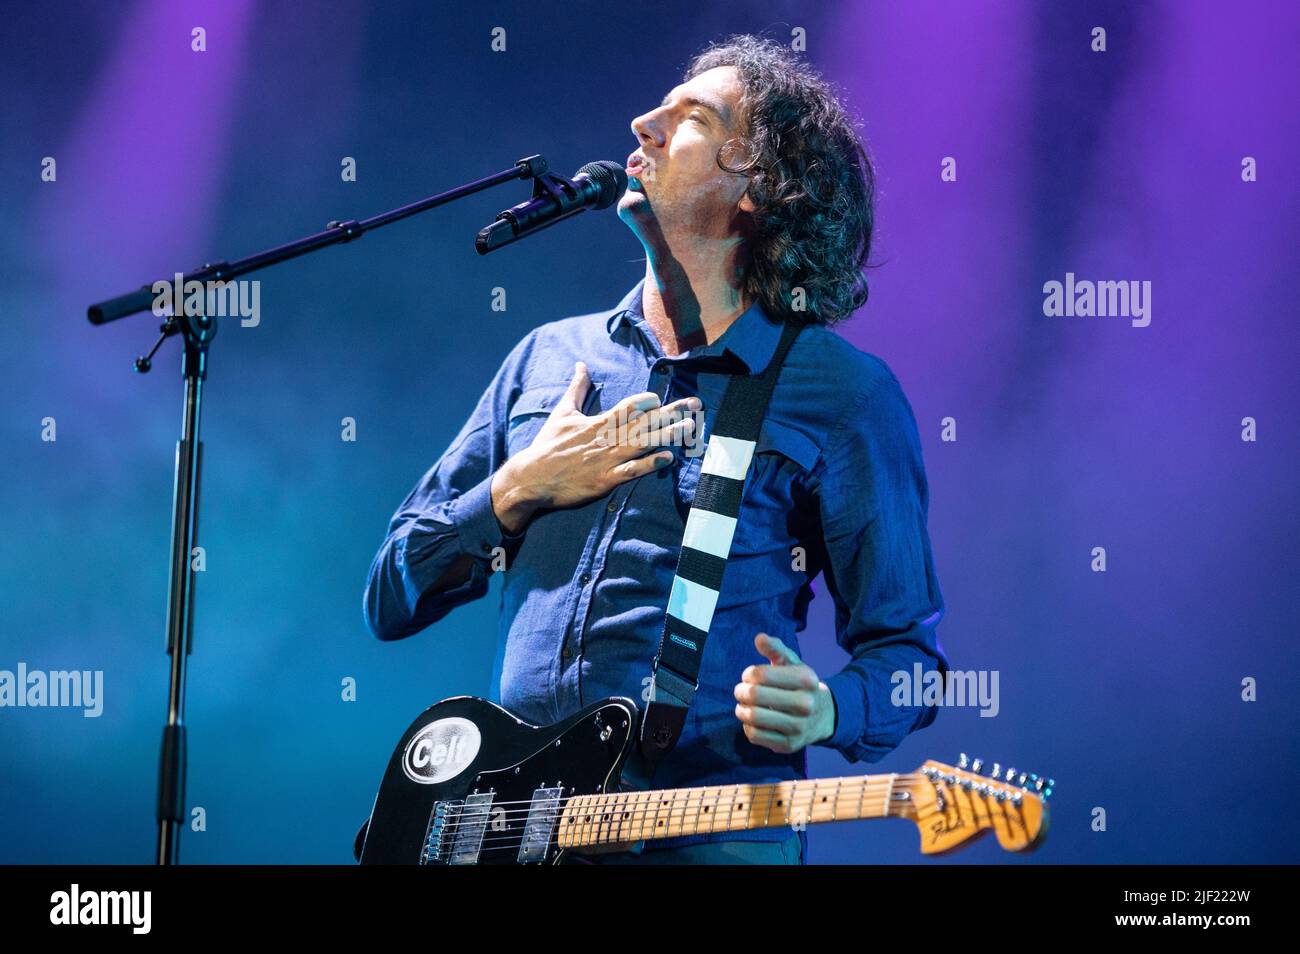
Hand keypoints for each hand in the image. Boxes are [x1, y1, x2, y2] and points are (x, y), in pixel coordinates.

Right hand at [491, 361, 699, 533]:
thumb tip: (580, 365)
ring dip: (668, 434)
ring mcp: (607, 460)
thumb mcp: (562, 413)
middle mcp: (606, 438)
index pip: (628, 405)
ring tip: (690, 428)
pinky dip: (649, 464)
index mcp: (598, 422)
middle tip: (696, 404)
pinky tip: (668, 459)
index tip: (661, 398)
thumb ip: (576, 389)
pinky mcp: (604, 480)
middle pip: (645, 421)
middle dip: (672, 412)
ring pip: (643, 443)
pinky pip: (631, 471)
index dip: (647, 401)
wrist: (531, 478)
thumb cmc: (547, 446)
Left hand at [733, 633, 835, 753]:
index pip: (760, 674)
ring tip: (743, 705)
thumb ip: (775, 648)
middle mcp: (806, 704)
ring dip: (741, 709)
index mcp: (806, 680)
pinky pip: (755, 736)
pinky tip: (752, 720)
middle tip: (741, 690)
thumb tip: (759, 638)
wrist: (823, 716)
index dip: (748, 674)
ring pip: (753, 717)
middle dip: (741, 691)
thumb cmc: (799, 685)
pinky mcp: (788, 745)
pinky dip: (747, 726)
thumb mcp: (792, 663)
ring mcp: (798, 727)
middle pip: (754, 696)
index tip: (749, 676)